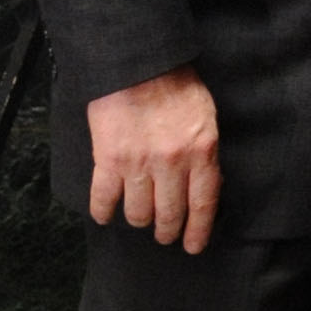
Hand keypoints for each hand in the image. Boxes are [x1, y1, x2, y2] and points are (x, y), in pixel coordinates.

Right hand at [86, 65, 220, 252]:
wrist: (139, 64)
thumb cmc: (178, 87)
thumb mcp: (206, 118)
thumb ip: (206, 152)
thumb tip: (205, 184)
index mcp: (202, 151)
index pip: (203, 203)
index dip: (198, 230)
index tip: (193, 246)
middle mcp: (172, 163)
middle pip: (169, 214)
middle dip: (167, 231)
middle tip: (165, 235)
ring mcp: (138, 164)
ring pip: (138, 213)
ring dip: (139, 220)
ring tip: (140, 218)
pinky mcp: (107, 160)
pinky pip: (104, 200)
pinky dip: (104, 212)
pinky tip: (106, 215)